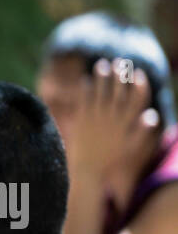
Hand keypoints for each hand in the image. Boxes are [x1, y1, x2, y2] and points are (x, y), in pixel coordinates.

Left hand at [67, 59, 161, 185]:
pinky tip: (85, 80)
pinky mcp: (80, 121)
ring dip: (101, 77)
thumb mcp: (131, 147)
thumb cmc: (112, 159)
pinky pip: (82, 101)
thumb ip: (141, 131)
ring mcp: (95, 118)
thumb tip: (152, 115)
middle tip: (120, 62)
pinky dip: (84, 90)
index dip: (139, 86)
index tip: (139, 74)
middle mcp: (112, 119)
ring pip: (100, 92)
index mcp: (126, 124)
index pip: (136, 101)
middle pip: (118, 92)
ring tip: (102, 64)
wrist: (88, 171)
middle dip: (120, 76)